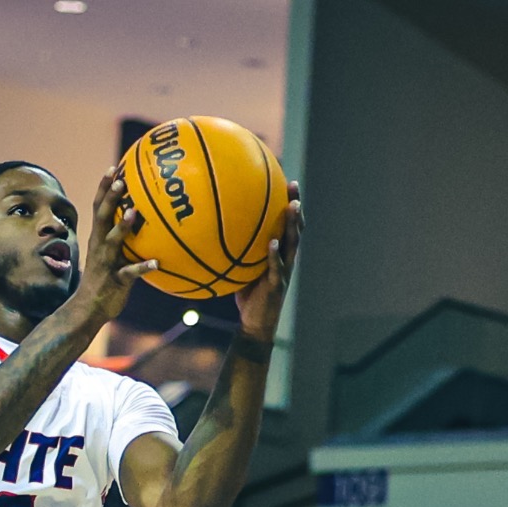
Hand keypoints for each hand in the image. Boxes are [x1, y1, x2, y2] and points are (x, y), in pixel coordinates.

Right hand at [69, 166, 156, 327]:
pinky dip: (143, 267)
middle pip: (102, 218)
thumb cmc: (104, 280)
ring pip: (113, 241)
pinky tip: (156, 263)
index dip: (104, 188)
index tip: (113, 168)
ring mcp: (107, 263)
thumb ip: (122, 240)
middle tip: (121, 182)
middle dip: (110, 199)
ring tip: (134, 212)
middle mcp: (100, 247)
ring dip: (123, 227)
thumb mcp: (110, 256)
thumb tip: (142, 223)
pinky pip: (130, 273)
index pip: (98, 208)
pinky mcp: (116, 280)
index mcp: (98, 239)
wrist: (87, 309)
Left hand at [235, 181, 299, 341]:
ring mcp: (284, 271)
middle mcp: (286, 259)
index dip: (289, 203)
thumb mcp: (241, 269)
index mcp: (279, 253)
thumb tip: (212, 232)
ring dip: (292, 225)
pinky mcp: (277, 285)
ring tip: (292, 207)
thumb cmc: (248, 296)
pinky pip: (276, 267)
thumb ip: (236, 252)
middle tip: (294, 185)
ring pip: (292, 244)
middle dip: (296, 205)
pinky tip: (272, 243)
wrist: (255, 324)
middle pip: (295, 227)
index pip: (286, 224)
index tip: (286, 181)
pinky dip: (274, 255)